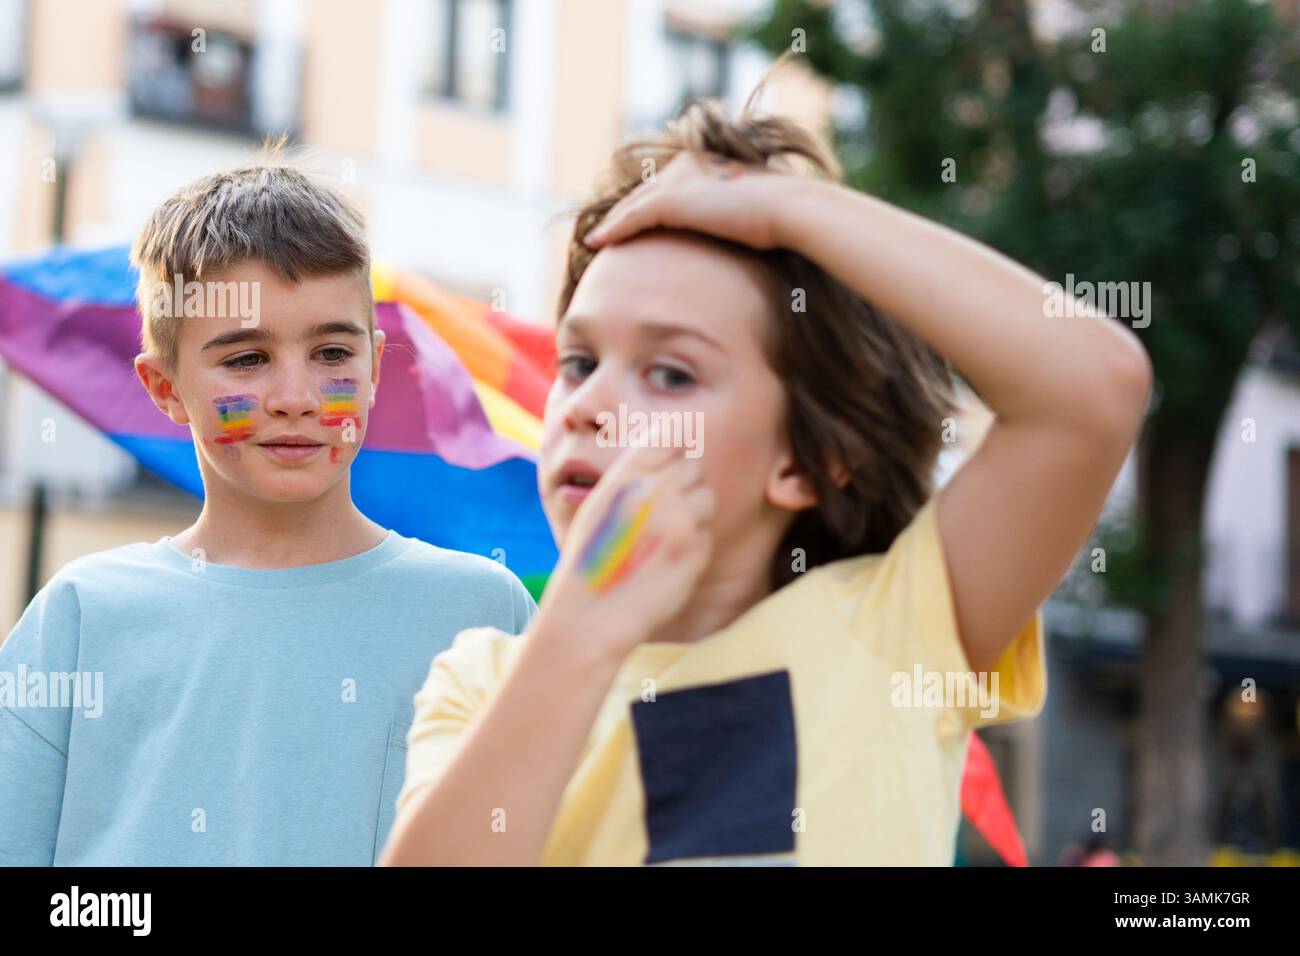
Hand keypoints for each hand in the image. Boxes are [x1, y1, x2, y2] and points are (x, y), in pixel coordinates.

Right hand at [537, 442, 714, 660]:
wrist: (590, 613)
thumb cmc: (592, 557)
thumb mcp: (600, 503)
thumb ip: (633, 474)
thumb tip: (672, 450)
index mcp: (628, 473)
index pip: (672, 435)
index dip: (672, 452)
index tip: (666, 471)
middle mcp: (656, 488)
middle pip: (693, 467)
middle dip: (684, 486)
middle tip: (661, 516)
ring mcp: (680, 518)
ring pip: (707, 497)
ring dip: (693, 514)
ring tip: (663, 539)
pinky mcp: (696, 548)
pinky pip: (707, 533)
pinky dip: (693, 547)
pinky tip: (666, 562)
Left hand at [583, 151, 800, 251]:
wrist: (789, 210)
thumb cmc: (784, 216)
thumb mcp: (756, 212)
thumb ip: (738, 216)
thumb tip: (747, 236)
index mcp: (706, 163)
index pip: (666, 186)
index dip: (645, 204)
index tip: (631, 222)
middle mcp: (687, 165)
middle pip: (643, 193)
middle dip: (621, 212)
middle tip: (602, 231)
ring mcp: (677, 181)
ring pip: (632, 205)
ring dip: (610, 223)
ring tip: (594, 240)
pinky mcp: (671, 200)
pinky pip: (631, 218)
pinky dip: (612, 230)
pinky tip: (596, 244)